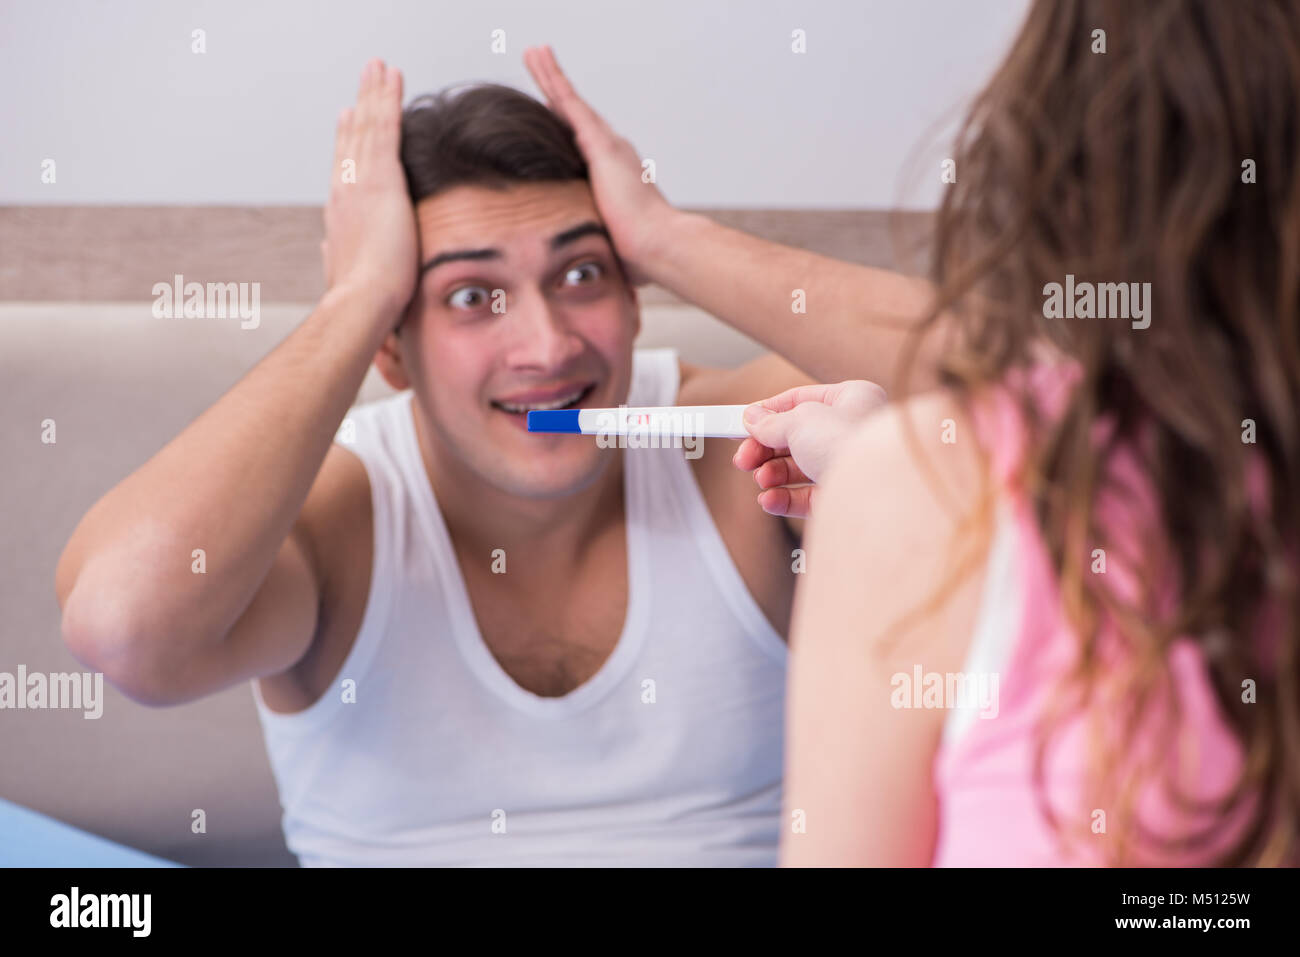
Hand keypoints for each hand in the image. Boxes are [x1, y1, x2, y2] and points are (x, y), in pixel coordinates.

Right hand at [321, 59, 418, 325]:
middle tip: (365, 79)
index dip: (345, 142)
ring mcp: (360, 181)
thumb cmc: (362, 304)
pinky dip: (387, 99)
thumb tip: (328, 248)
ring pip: (368, 126)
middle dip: (360, 107)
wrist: (362, 304)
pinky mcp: (381, 177)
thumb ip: (337, 255)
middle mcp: (344, 191)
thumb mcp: (345, 275)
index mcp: (341, 214)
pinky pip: (385, 127)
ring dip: (374, 93)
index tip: (347, 119)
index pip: (344, 170)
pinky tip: (392, 77)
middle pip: (352, 139)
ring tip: (379, 67)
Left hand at [524, 45, 675, 284]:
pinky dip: (554, 80)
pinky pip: (570, 103)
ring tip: (534, 52)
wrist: (659, 248)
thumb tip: (591, 274)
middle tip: (540, 64)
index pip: (580, 145)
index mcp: (612, 178)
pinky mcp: (601, 145)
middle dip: (556, 91)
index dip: (564, 127)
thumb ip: (599, 248)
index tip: (551, 112)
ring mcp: (607, 147)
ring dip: (551, 76)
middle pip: (574, 117)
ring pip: (570, 103)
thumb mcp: (609, 246)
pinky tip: (539, 59)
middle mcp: (612, 154)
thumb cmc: (641, 258)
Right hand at [733, 380, 887, 517]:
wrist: (877, 490)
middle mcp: (853, 431)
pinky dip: (784, 498)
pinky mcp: (844, 499)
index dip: (769, 412)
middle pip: (796, 438)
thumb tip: (752, 418)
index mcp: (853, 399)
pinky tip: (768, 499)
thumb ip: (772, 421)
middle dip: (766, 449)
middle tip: (743, 459)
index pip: (802, 400)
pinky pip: (807, 497)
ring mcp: (849, 467)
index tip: (743, 423)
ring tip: (761, 478)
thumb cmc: (849, 442)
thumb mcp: (800, 420)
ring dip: (773, 474)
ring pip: (800, 469)